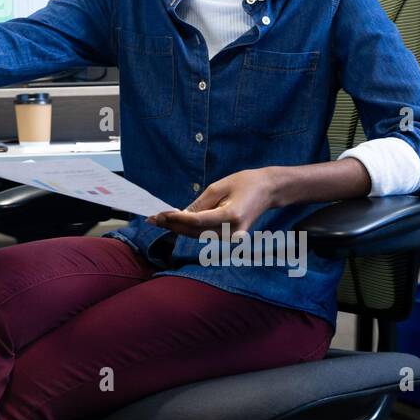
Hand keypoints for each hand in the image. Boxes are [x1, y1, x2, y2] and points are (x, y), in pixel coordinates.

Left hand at [146, 168, 278, 238]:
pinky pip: (205, 234)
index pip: (197, 221)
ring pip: (198, 235)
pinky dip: (189, 229)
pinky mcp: (230, 237)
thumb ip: (200, 203)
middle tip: (151, 219)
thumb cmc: (244, 183)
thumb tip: (180, 214)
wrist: (268, 191)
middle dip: (172, 225)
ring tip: (158, 220)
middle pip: (195, 232)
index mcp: (231, 216)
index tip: (159, 214)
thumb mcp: (219, 187)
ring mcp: (232, 237)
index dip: (176, 219)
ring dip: (177, 228)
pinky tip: (174, 222)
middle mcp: (231, 231)